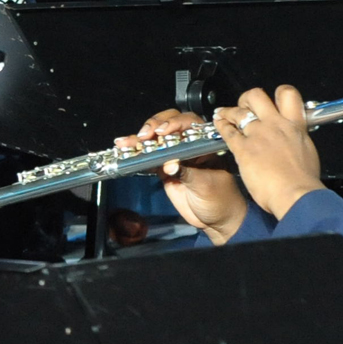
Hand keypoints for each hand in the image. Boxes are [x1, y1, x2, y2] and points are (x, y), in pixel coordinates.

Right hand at [120, 108, 248, 241]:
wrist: (215, 220)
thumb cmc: (220, 200)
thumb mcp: (206, 185)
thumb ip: (187, 173)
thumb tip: (168, 164)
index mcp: (205, 143)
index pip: (189, 124)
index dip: (175, 123)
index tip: (163, 131)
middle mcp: (189, 144)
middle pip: (169, 123)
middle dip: (155, 125)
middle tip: (144, 135)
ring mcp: (174, 154)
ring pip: (156, 138)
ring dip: (140, 137)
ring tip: (126, 142)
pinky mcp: (163, 167)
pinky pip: (148, 156)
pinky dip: (135, 152)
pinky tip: (122, 147)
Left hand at [213, 86, 324, 222]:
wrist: (296, 194)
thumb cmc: (303, 181)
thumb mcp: (307, 153)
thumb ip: (297, 141)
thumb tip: (294, 141)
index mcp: (294, 126)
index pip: (288, 95)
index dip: (277, 93)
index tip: (271, 101)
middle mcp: (275, 125)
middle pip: (257, 96)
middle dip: (247, 98)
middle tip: (244, 105)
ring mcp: (258, 135)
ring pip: (239, 112)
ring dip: (228, 111)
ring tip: (222, 113)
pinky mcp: (243, 149)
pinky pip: (228, 131)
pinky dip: (221, 126)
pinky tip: (218, 125)